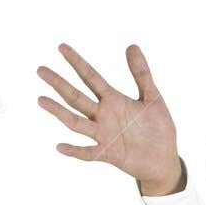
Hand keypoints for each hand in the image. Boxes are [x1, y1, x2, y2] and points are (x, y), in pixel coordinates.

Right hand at [36, 42, 182, 194]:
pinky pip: (89, 153)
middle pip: (76, 97)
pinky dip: (75, 151)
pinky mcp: (110, 154)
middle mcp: (104, 116)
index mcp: (114, 100)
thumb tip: (132, 45)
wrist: (165, 159)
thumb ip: (142, 74)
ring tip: (41, 100)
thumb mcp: (152, 98)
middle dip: (59, 83)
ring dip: (59, 112)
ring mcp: (104, 135)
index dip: (77, 62)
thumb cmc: (158, 129)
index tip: (61, 47)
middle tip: (41, 69)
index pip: (91, 77)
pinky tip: (60, 147)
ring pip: (77, 122)